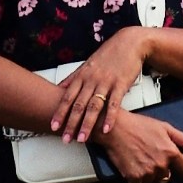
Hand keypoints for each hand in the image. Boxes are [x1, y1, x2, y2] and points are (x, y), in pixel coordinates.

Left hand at [46, 29, 151, 146]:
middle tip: (65, 138)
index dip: (60, 112)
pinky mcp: (121, 85)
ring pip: (94, 106)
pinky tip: (106, 129)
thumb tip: (58, 88)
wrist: (129, 43)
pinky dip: (110, 117)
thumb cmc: (108, 55)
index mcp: (82, 76)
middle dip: (71, 123)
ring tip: (82, 138)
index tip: (53, 125)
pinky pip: (114, 104)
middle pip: (79, 104)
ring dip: (87, 124)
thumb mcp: (87, 65)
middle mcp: (92, 80)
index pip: (67, 97)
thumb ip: (73, 78)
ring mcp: (106, 83)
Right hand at [92, 106, 182, 182]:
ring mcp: (148, 172)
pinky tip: (132, 166)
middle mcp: (161, 164)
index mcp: (170, 151)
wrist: (115, 129)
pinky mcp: (134, 178)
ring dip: (147, 175)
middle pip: (166, 177)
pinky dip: (136, 179)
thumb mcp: (164, 127)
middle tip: (149, 156)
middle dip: (160, 169)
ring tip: (139, 159)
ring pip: (152, 181)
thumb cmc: (137, 125)